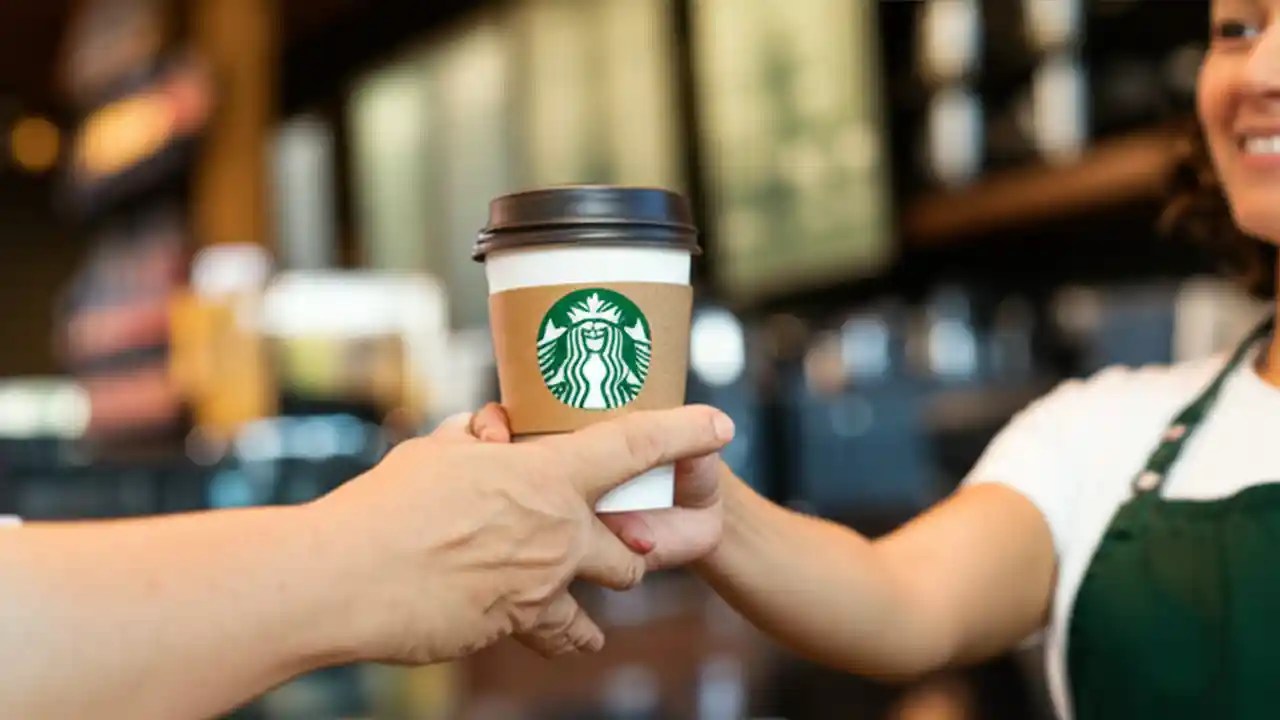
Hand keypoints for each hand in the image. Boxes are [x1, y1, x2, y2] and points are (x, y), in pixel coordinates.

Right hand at [312, 404, 733, 664]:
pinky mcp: (515, 626)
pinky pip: (560, 635)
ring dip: (596, 588)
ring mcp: (542, 584)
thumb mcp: (432, 455)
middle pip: (629, 546)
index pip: (634, 445)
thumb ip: (470, 442)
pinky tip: (570, 637)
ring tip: (580, 582)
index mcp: (545, 476)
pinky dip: (566, 633)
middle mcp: (558, 532)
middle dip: (629, 545)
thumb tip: (481, 432)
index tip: (722, 425)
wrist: (345, 579)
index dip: (685, 430)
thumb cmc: (384, 506)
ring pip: (602, 593)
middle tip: (614, 539)